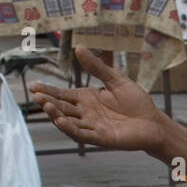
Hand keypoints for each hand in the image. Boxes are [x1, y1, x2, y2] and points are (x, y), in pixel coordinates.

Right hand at [29, 46, 186, 165]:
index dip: (48, 90)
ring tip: (45, 106)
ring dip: (56, 115)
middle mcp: (86, 113)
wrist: (153, 122)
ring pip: (68, 122)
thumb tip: (78, 48)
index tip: (33, 86)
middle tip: (36, 95)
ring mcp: (92, 126)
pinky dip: (70, 129)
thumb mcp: (115, 80)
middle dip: (48, 102)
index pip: (62, 94)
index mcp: (87, 99)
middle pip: (62, 108)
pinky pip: (82, 134)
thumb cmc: (136, 102)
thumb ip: (97, 67)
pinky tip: (60, 121)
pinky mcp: (101, 138)